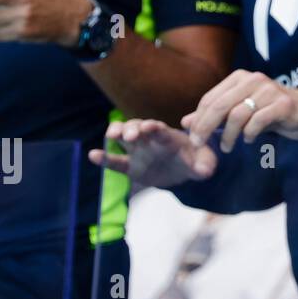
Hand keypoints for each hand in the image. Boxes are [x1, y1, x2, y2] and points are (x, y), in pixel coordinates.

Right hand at [87, 119, 216, 188]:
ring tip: (110, 136)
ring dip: (116, 133)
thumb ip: (204, 166)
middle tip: (128, 135)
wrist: (184, 170)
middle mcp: (151, 140)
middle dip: (132, 128)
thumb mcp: (204, 164)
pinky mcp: (130, 165)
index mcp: (169, 137)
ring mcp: (138, 151)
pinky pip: (115, 161)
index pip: (160, 129)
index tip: (147, 126)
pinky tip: (93, 155)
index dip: (154, 127)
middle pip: (138, 128)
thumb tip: (204, 172)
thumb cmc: (196, 161)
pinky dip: (104, 158)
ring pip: (123, 137)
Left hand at [182, 70, 297, 152]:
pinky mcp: (283, 104)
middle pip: (220, 105)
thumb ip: (214, 115)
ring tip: (228, 147)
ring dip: (228, 135)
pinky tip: (249, 140)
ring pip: (238, 114)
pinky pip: (258, 121)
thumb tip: (185, 122)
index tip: (194, 138)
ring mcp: (269, 90)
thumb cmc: (270, 111)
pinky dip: (249, 133)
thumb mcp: (240, 111)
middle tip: (200, 145)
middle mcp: (253, 80)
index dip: (199, 119)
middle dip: (206, 128)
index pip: (210, 98)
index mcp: (240, 78)